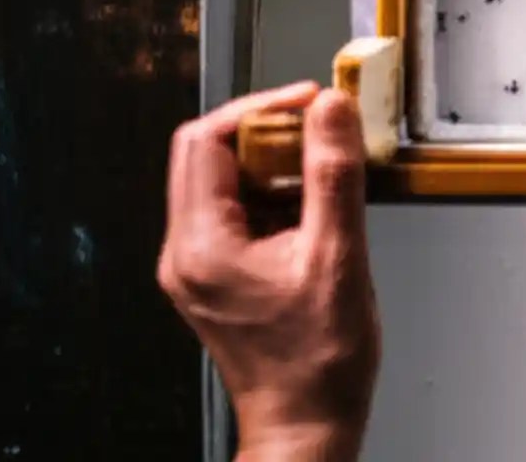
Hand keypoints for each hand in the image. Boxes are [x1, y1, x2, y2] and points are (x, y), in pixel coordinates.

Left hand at [159, 82, 379, 460]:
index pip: (206, 140)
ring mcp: (200, 267)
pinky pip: (239, 213)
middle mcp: (187, 253)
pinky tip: (316, 207)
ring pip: (226, 183)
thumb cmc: (317, 363)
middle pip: (211, 156)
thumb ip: (333, 177)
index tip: (308, 102)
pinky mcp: (219, 277)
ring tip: (324, 170)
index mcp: (201, 245)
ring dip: (275, 165)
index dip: (259, 109)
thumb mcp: (337, 258)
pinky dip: (276, 197)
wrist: (306, 424)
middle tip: (319, 131)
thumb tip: (331, 112)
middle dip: (268, 134)